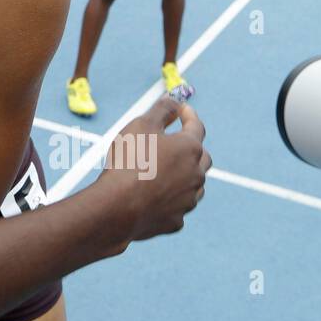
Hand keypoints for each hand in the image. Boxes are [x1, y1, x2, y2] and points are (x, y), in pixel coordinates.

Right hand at [97, 94, 209, 243]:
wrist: (118, 207)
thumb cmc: (129, 162)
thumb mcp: (141, 125)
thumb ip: (161, 110)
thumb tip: (173, 100)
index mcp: (189, 148)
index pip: (196, 126)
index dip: (188, 115)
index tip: (181, 109)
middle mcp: (196, 174)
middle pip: (201, 157)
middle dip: (191, 147)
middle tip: (174, 142)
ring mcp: (188, 200)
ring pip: (193, 184)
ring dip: (183, 175)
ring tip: (163, 171)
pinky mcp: (176, 220)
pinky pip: (177, 206)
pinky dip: (170, 199)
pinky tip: (154, 197)